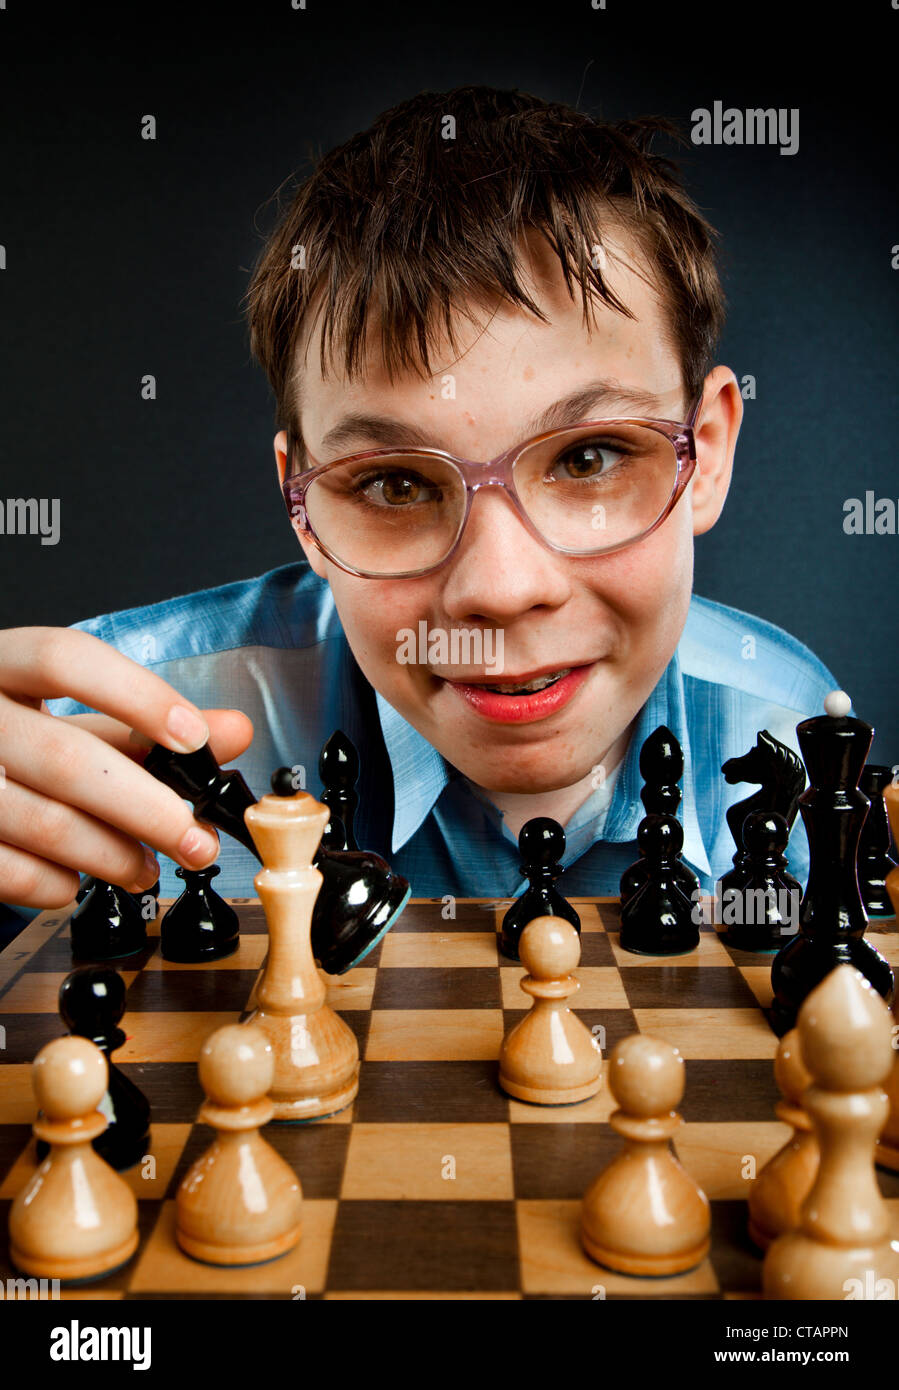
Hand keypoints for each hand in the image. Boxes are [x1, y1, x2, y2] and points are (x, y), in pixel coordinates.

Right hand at [0, 626, 253, 907]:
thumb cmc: (14, 733)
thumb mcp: (68, 713)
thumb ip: (145, 719)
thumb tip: (233, 731)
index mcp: (2, 664)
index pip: (65, 659)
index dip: (136, 696)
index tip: (195, 738)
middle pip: (68, 758)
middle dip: (148, 807)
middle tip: (196, 839)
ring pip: (46, 823)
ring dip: (113, 855)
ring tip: (147, 868)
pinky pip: (10, 871)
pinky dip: (57, 884)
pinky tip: (79, 879)